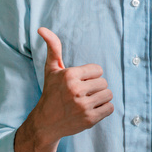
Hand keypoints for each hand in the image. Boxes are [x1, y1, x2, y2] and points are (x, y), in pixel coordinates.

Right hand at [29, 27, 113, 143]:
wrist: (45, 123)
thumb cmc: (51, 93)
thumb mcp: (51, 69)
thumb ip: (53, 47)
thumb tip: (41, 28)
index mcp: (69, 75)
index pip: (98, 69)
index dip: (90, 75)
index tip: (80, 82)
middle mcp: (76, 90)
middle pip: (104, 82)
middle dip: (95, 87)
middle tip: (82, 93)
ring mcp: (83, 106)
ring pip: (108, 94)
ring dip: (100, 98)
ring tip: (87, 101)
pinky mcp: (89, 119)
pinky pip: (110, 108)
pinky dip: (103, 109)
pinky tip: (91, 110)